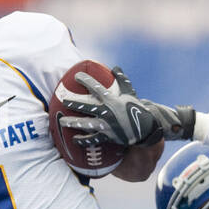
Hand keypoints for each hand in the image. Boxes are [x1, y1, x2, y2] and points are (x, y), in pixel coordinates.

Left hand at [57, 66, 194, 147]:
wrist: (146, 129)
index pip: (95, 87)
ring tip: (62, 121)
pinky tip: (75, 140)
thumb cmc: (137, 109)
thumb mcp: (131, 93)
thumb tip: (116, 68)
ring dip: (73, 123)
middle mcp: (107, 111)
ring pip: (86, 124)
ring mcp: (106, 125)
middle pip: (85, 106)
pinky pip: (93, 139)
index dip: (85, 80)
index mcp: (111, 99)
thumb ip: (122, 80)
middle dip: (73, 102)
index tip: (76, 76)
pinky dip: (83, 140)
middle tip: (63, 99)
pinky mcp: (108, 136)